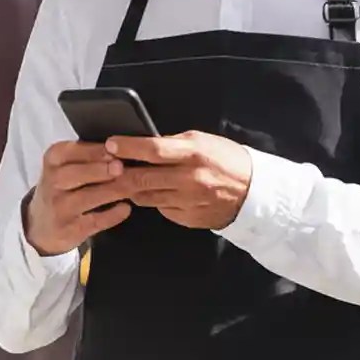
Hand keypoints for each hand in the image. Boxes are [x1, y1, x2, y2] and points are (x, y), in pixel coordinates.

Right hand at [24, 141, 131, 255]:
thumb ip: (87, 156)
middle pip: (77, 174)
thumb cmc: (60, 189)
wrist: (41, 226)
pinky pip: (94, 221)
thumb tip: (121, 148)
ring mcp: (60, 208)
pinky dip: (112, 215)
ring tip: (133, 186)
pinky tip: (125, 208)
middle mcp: (52, 183)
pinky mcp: (70, 230)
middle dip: (101, 170)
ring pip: (88, 197)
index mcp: (52, 161)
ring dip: (113, 190)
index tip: (114, 149)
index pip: (71, 151)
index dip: (94, 151)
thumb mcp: (64, 167)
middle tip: (121, 167)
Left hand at [107, 131, 251, 229]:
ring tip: (124, 179)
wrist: (253, 193)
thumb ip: (173, 143)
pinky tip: (152, 192)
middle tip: (106, 166)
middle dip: (119, 173)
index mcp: (194, 154)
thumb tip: (144, 144)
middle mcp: (189, 179)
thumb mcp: (202, 141)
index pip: (153, 150)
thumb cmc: (226, 160)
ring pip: (145, 197)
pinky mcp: (186, 218)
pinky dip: (151, 200)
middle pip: (142, 178)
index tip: (110, 144)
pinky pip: (159, 208)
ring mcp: (187, 202)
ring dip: (131, 189)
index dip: (128, 148)